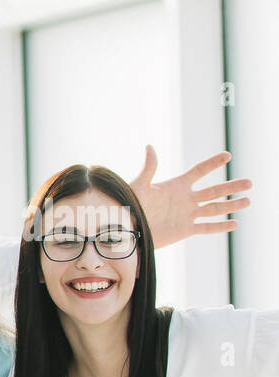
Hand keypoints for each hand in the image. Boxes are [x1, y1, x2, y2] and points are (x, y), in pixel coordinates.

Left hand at [130, 145, 251, 247]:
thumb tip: (150, 147)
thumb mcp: (139, 186)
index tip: (228, 155)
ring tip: (248, 200)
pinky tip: (234, 223)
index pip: (199, 171)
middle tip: (250, 182)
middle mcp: (184, 199)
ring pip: (214, 209)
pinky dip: (220, 226)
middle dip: (231, 186)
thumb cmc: (128, 206)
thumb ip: (148, 168)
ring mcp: (186, 215)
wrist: (126, 230)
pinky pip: (206, 228)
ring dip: (231, 205)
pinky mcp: (185, 230)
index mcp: (175, 186)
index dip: (212, 163)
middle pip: (213, 190)